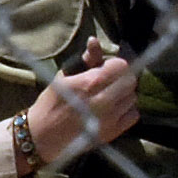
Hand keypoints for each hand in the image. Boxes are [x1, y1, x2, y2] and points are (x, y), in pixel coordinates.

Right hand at [22, 39, 137, 170]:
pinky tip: (114, 109)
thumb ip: (85, 59)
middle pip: (131, 81)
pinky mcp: (113, 132)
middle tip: (110, 81)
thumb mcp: (64, 76)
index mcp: (90, 83)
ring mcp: (110, 118)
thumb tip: (95, 41)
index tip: (106, 68)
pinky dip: (127, 110)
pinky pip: (133, 115)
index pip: (121, 66)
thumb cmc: (51, 102)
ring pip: (133, 97)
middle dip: (122, 77)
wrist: (44, 136)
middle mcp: (104, 100)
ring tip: (110, 95)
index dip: (115, 64)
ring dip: (125, 93)